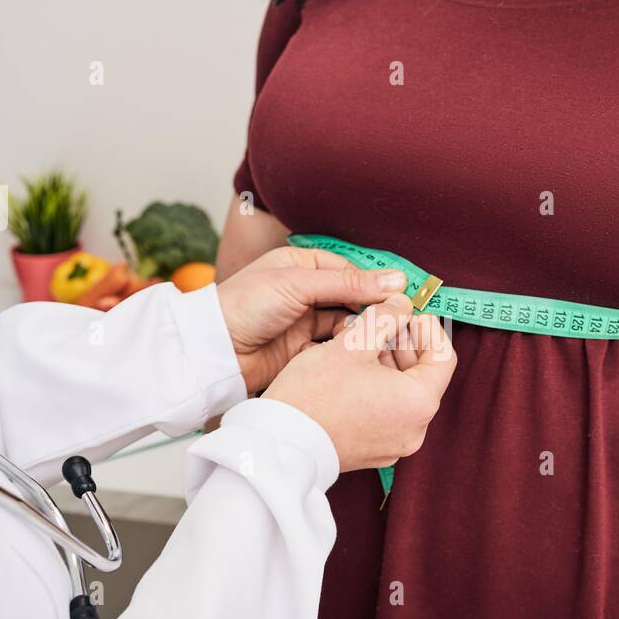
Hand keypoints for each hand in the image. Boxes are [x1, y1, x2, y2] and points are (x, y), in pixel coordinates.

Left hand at [216, 246, 407, 394]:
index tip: (404, 295)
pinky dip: (348, 349)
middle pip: (352, 298)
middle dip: (374, 308)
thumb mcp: (298, 284)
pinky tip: (362, 353)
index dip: (377, 283)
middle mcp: (305, 291)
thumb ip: (347, 283)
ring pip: (347, 324)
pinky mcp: (303, 349)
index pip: (350, 271)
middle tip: (402, 320)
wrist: (213, 350)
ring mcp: (305, 321)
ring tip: (384, 337)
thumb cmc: (245, 306)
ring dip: (363, 330)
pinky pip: (335, 346)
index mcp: (301, 266)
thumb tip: (395, 279)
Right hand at [264, 294, 456, 471]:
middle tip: (382, 320)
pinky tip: (350, 368)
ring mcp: (394, 444)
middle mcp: (414, 429)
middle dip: (403, 342)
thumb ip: (385, 318)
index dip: (427, 328)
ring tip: (359, 341)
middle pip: (422, 376)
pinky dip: (375, 386)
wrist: (279, 442)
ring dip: (386, 362)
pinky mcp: (373, 451)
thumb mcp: (353, 343)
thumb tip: (402, 304)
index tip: (407, 312)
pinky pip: (385, 411)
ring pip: (401, 392)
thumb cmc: (316, 392)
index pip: (443, 357)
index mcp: (419, 402)